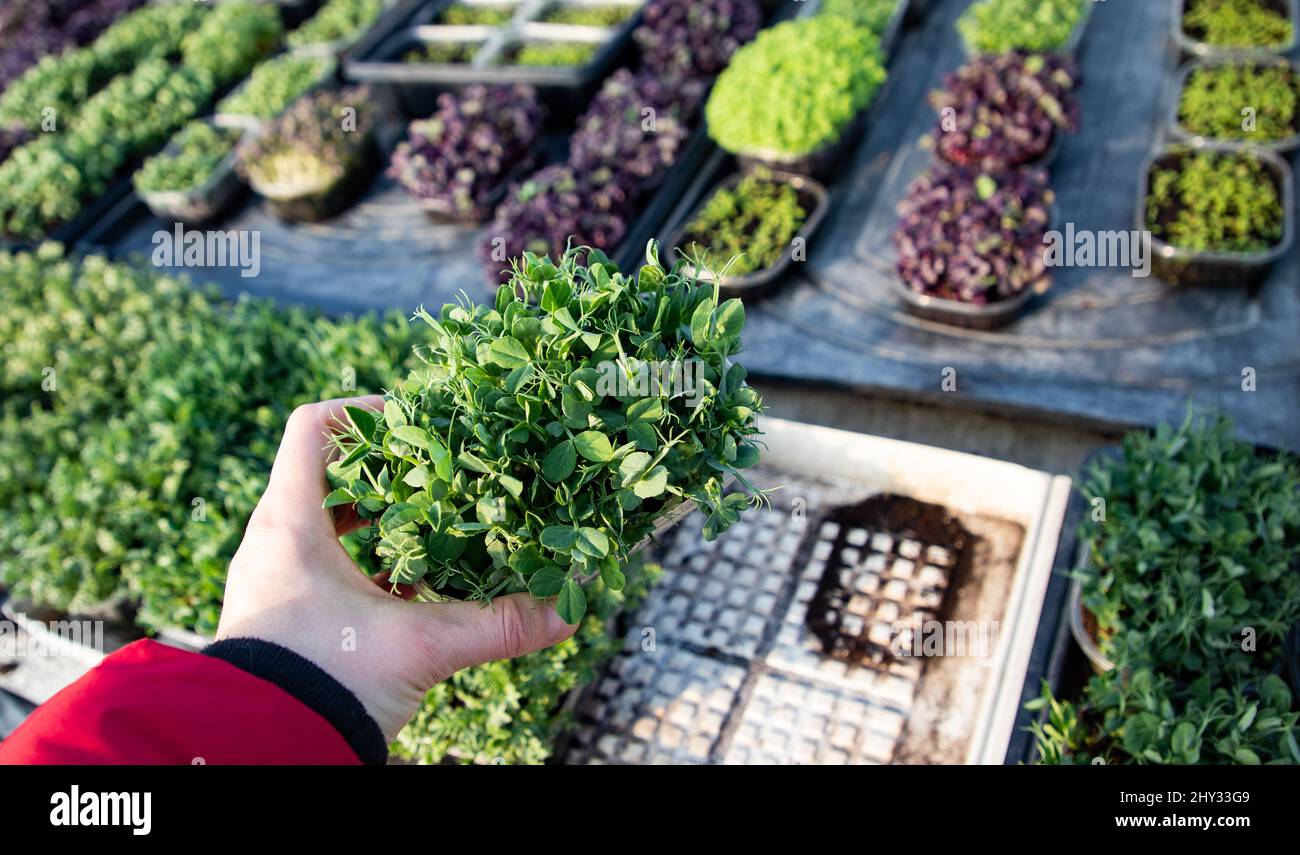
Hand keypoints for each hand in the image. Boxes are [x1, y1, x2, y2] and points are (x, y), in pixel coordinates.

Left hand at [216, 396, 575, 740]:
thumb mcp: (419, 647)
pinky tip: (412, 589)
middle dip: (391, 473)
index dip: (366, 412)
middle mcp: (273, 542)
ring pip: (330, 526)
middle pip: (329, 474)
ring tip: (436, 530)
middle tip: (441, 476)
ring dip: (382, 523)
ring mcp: (274, 579)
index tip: (418, 421)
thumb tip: (566, 610)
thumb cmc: (323, 682)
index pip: (315, 426)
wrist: (259, 751)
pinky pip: (326, 568)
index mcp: (291, 523)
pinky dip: (369, 566)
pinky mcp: (283, 617)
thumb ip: (496, 626)